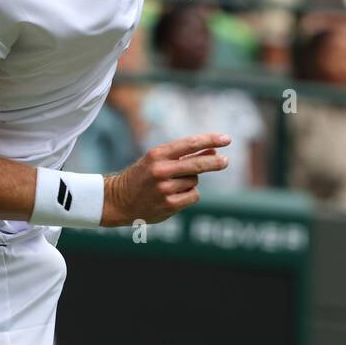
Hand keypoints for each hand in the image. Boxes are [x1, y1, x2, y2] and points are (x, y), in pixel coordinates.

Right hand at [101, 133, 230, 226]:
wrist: (119, 200)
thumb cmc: (143, 176)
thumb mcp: (159, 160)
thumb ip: (185, 156)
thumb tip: (214, 153)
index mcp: (157, 154)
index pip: (189, 144)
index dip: (210, 140)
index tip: (226, 139)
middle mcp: (160, 170)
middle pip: (197, 165)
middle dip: (214, 163)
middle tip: (226, 161)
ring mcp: (164, 189)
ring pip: (194, 181)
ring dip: (190, 181)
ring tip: (172, 184)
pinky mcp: (169, 205)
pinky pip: (193, 195)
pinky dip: (189, 194)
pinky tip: (175, 195)